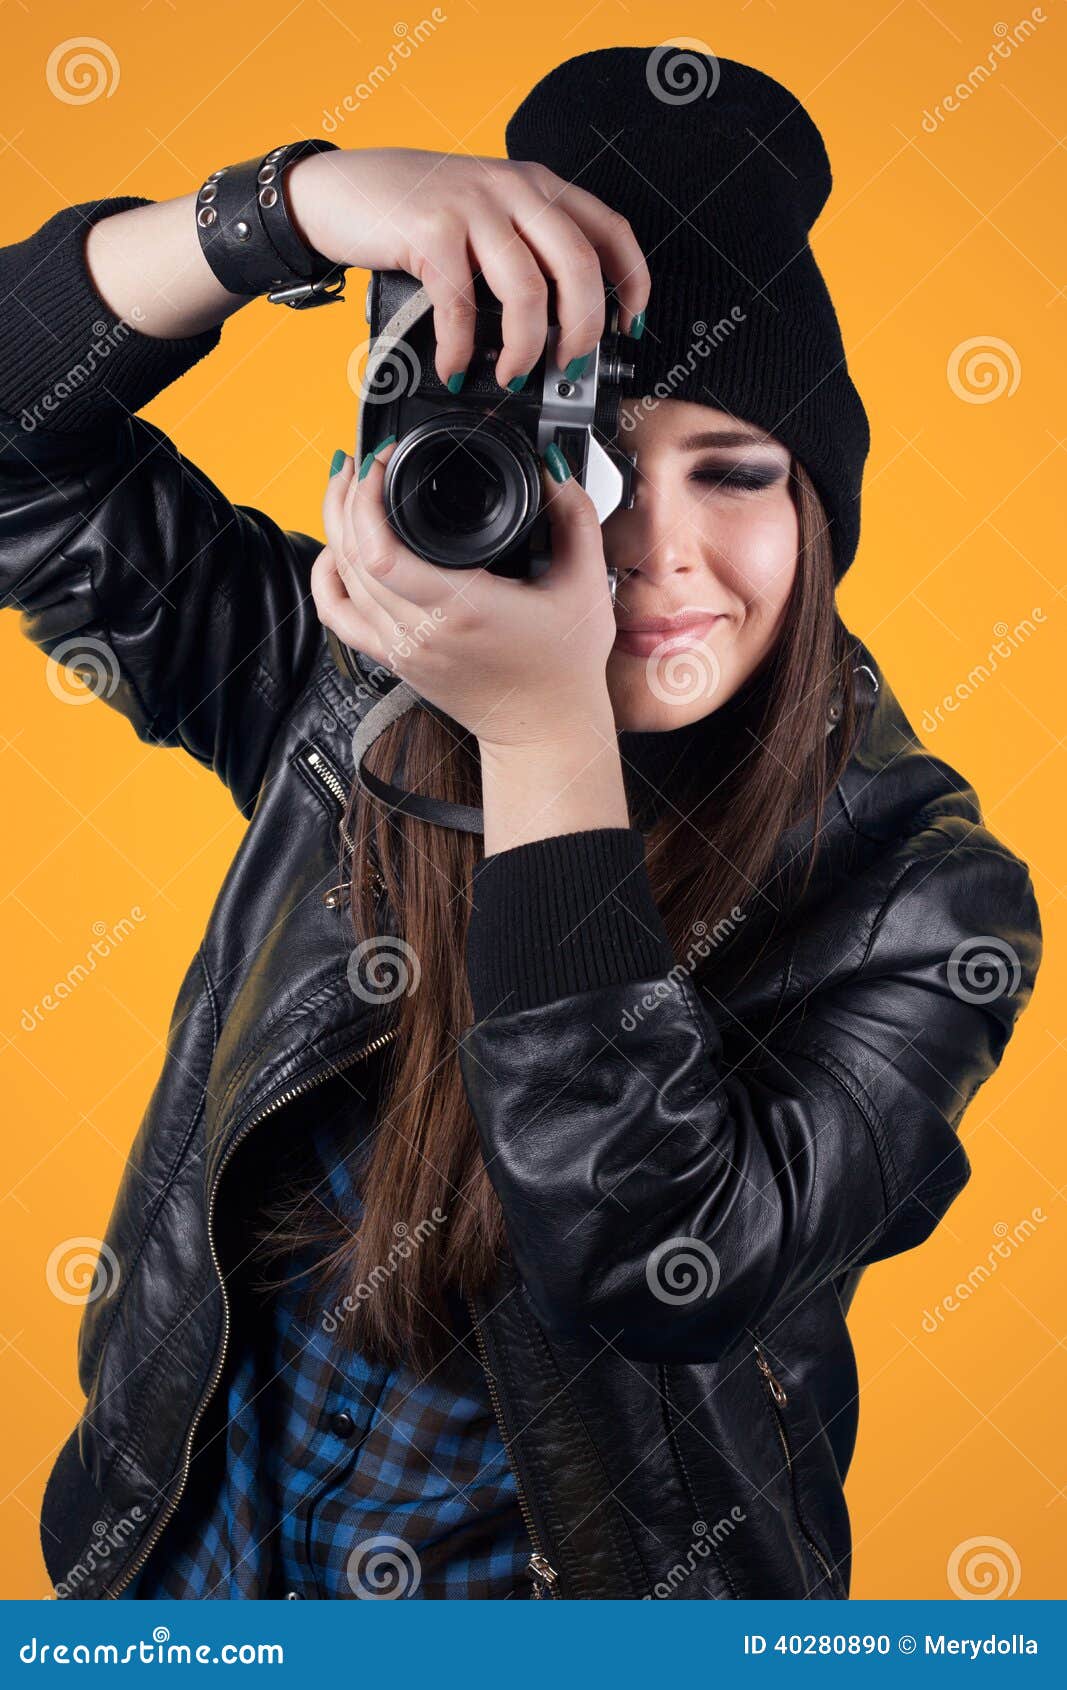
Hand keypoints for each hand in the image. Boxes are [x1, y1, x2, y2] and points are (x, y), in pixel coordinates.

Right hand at [286, 147, 649, 384]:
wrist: (337, 189)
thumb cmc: (412, 211)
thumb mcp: (483, 214)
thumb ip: (523, 249)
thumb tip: (557, 323)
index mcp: (537, 186)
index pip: (611, 230)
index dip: (632, 284)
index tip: (626, 326)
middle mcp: (513, 189)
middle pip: (579, 267)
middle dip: (581, 331)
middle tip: (566, 365)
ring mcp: (473, 207)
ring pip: (528, 292)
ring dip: (525, 350)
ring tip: (511, 374)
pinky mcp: (432, 230)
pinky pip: (462, 306)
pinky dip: (460, 351)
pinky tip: (454, 367)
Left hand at [311, 441, 619, 754]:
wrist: (545, 730)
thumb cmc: (564, 666)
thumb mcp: (585, 583)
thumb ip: (574, 515)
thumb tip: (552, 467)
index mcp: (461, 608)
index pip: (380, 549)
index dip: (368, 496)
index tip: (387, 462)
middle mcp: (420, 631)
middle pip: (350, 554)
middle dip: (348, 495)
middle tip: (365, 462)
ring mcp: (400, 648)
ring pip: (340, 579)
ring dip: (336, 525)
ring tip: (346, 486)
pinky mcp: (393, 660)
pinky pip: (337, 616)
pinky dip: (326, 577)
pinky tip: (334, 550)